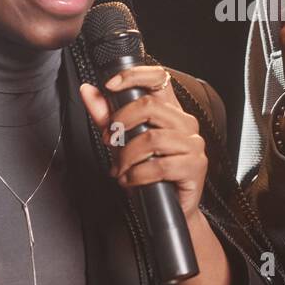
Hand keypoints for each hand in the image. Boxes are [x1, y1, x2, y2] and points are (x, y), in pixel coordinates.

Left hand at [79, 65, 207, 221]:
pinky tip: (131, 180)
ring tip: (120, 169)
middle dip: (120, 123)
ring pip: (152, 138)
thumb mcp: (122, 141)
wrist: (166, 208)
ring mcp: (193, 143)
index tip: (110, 85)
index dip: (134, 75)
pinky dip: (138, 175)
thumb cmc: (147, 172)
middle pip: (150, 106)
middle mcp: (185, 122)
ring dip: (127, 157)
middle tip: (109, 141)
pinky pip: (160, 166)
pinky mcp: (195, 165)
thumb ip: (106, 116)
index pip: (158, 77)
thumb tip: (88, 90)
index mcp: (170, 110)